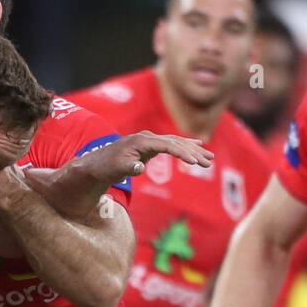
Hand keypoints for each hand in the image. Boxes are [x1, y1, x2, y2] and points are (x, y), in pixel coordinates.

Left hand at [78, 130, 212, 184]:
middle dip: (193, 152)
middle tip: (209, 162)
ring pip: (176, 142)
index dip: (182, 153)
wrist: (97, 164)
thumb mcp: (117, 169)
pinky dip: (185, 146)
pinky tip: (198, 146)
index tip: (194, 163)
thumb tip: (140, 167)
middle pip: (176, 142)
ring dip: (193, 150)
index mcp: (142, 141)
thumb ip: (129, 168)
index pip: (168, 145)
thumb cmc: (107, 167)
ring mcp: (150, 140)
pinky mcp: (150, 146)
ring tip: (209, 157)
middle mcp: (148, 137)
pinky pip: (172, 144)